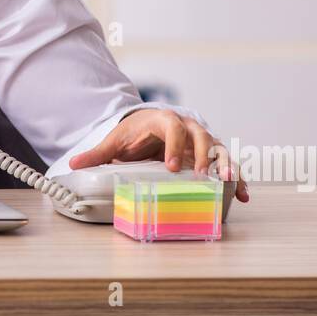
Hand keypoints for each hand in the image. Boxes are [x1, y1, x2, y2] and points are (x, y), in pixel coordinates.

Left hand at [69, 107, 249, 203]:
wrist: (147, 126)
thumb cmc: (133, 133)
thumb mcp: (115, 141)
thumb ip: (98, 153)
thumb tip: (74, 163)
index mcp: (163, 121)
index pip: (172, 128)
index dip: (174, 145)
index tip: (172, 166)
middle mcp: (187, 127)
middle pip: (201, 136)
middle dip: (204, 155)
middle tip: (202, 175)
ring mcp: (200, 140)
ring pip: (219, 148)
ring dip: (227, 164)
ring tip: (232, 183)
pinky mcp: (209, 154)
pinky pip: (226, 163)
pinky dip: (236, 177)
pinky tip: (242, 194)